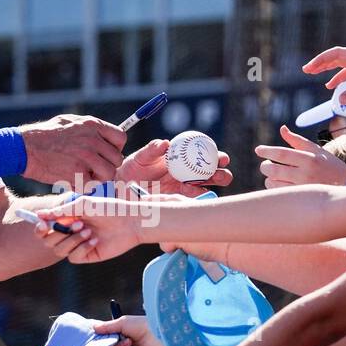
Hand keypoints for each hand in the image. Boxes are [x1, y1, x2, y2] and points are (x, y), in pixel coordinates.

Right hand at [20, 114, 126, 185]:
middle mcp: (93, 140)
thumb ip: (88, 128)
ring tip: (85, 177)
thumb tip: (102, 135)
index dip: (115, 149)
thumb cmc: (43, 135)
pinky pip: (94, 185)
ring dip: (99, 178)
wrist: (25, 148)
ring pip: (109, 173)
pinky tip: (75, 182)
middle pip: (117, 158)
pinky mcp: (78, 173)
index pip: (120, 138)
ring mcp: (86, 156)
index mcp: (93, 125)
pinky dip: (86, 187)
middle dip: (107, 166)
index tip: (104, 155)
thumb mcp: (69, 121)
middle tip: (93, 170)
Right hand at [35, 198, 141, 263]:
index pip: (45, 227)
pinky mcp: (88, 255)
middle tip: (78, 223)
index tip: (42, 224)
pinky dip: (81, 249)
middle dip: (60, 232)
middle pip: (49, 240)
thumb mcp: (84, 205)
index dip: (40, 227)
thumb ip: (62, 210)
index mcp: (67, 218)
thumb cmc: (109, 209)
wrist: (131, 222)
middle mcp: (70, 232)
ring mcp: (78, 244)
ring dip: (72, 240)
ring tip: (89, 231)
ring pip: (59, 250)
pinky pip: (73, 257)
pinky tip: (95, 241)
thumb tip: (39, 214)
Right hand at [95, 315, 169, 345]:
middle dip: (109, 344)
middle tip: (117, 338)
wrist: (156, 336)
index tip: (98, 335)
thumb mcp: (122, 322)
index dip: (100, 339)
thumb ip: (107, 327)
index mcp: (121, 337)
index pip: (104, 341)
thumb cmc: (142, 326)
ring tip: (128, 343)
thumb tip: (94, 327)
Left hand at [116, 137, 232, 196]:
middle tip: (220, 174)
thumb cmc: (133, 168)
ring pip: (205, 189)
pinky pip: (191, 202)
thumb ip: (151, 150)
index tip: (222, 158)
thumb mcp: (141, 157)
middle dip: (221, 174)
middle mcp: (187, 174)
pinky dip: (196, 199)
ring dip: (212, 188)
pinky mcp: (178, 202)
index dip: (217, 157)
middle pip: (211, 174)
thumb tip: (163, 143)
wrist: (123, 187)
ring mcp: (183, 189)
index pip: (204, 157)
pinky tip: (192, 195)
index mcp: (183, 160)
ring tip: (208, 185)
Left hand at [256, 124, 345, 187]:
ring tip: (273, 174)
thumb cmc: (330, 166)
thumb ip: (297, 140)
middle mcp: (306, 173)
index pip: (282, 153)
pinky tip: (277, 183)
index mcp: (309, 158)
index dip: (267, 150)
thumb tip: (282, 129)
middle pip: (274, 168)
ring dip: (268, 177)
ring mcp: (302, 187)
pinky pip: (279, 193)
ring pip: (273, 182)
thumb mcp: (317, 150)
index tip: (258, 150)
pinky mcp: (301, 199)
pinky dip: (273, 187)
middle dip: (265, 165)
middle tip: (265, 164)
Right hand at [302, 46, 345, 101]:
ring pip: (345, 65)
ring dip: (331, 71)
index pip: (336, 54)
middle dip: (322, 64)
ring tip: (320, 80)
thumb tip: (340, 100)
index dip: (321, 60)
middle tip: (307, 70)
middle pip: (338, 57)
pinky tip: (338, 88)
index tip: (308, 68)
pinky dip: (342, 78)